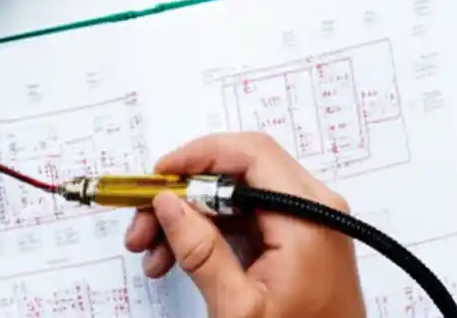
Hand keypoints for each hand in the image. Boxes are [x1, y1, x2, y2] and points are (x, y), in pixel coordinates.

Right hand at [125, 133, 365, 317]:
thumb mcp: (239, 308)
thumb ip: (201, 251)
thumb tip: (168, 202)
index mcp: (307, 217)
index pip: (249, 153)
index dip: (197, 155)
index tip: (157, 178)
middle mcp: (314, 209)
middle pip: (236, 172)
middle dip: (183, 194)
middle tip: (142, 223)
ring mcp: (307, 224)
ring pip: (234, 197)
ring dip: (189, 217)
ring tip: (151, 252)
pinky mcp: (297, 242)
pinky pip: (245, 220)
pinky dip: (209, 234)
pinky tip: (175, 260)